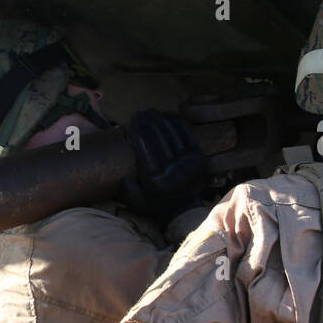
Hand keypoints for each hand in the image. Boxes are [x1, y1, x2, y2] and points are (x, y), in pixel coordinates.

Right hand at [121, 109, 207, 224]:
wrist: (185, 210)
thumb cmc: (157, 205)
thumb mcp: (139, 204)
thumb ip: (128, 192)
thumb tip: (123, 177)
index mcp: (155, 182)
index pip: (145, 149)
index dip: (138, 132)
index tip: (131, 122)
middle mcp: (172, 172)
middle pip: (158, 139)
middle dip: (147, 123)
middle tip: (139, 113)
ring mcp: (188, 164)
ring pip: (172, 134)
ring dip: (160, 120)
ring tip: (151, 112)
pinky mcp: (198, 159)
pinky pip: (187, 135)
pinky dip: (177, 123)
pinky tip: (167, 115)